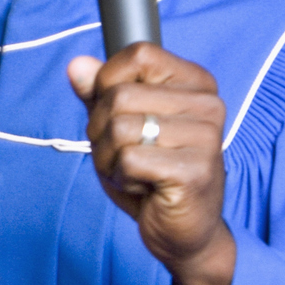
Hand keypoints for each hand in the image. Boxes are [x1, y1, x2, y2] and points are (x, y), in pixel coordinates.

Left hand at [68, 44, 235, 284]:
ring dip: (110, 158)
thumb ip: (97, 93)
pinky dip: (121, 177)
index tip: (118, 113)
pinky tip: (145, 187)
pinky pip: (128, 160)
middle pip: (119, 95)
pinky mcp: (195, 170)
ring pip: (119, 128)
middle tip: (126, 154)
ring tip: (136, 172)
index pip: (138, 54)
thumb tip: (76, 64)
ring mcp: (207, 137)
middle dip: (102, 131)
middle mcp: (208, 105)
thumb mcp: (116, 126)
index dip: (107, 83)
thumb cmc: (150, 173)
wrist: (183, 231)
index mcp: (196, 84)